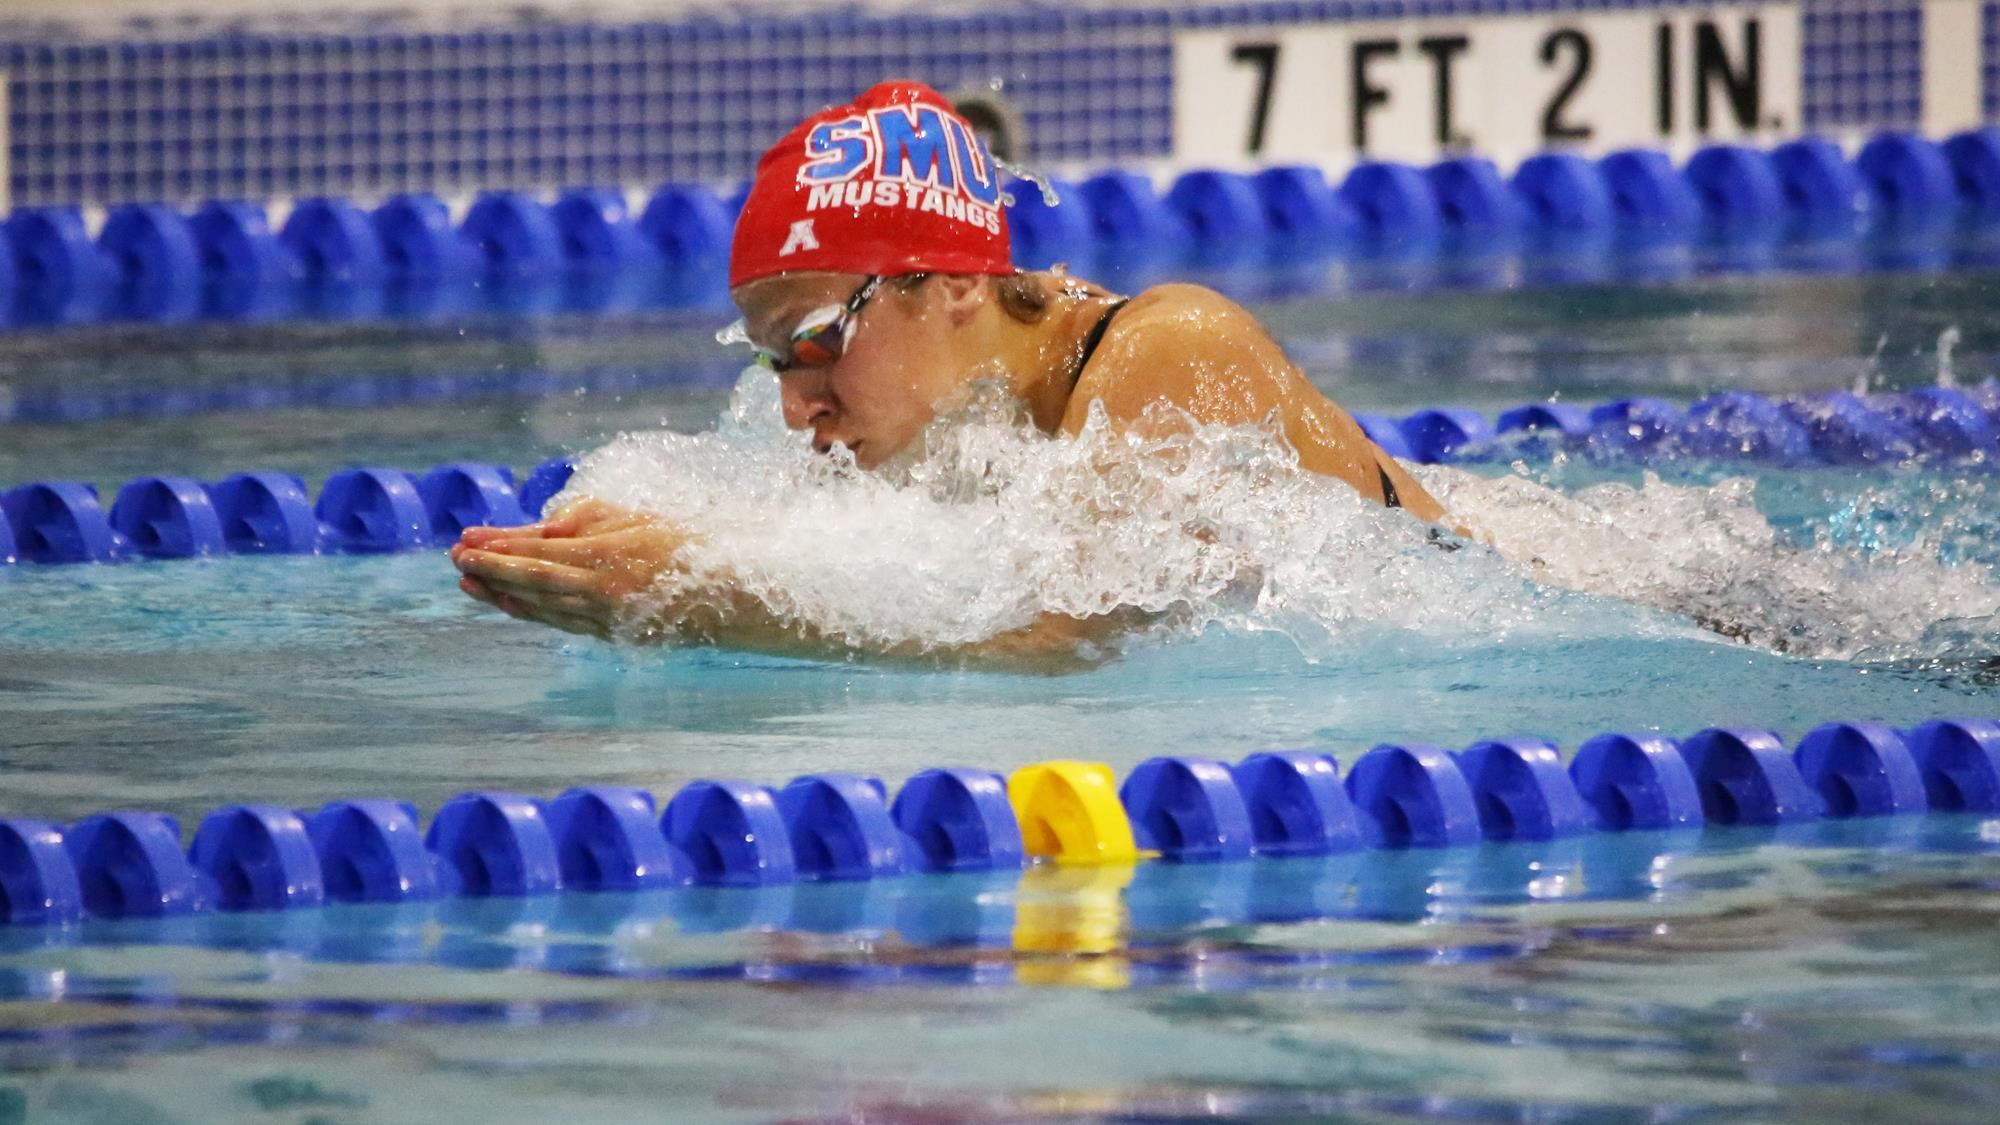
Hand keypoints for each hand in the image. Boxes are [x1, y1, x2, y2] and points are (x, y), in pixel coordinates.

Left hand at [451, 498, 691, 638]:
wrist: (724, 595)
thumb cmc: (682, 547)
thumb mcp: (636, 518)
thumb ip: (587, 518)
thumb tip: (542, 530)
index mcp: (608, 556)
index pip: (540, 552)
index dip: (500, 547)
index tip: (467, 539)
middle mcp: (601, 590)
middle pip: (533, 581)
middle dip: (491, 569)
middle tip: (456, 558)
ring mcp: (604, 617)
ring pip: (542, 606)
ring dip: (501, 594)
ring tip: (468, 582)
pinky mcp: (609, 633)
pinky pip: (560, 622)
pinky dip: (530, 612)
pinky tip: (508, 603)